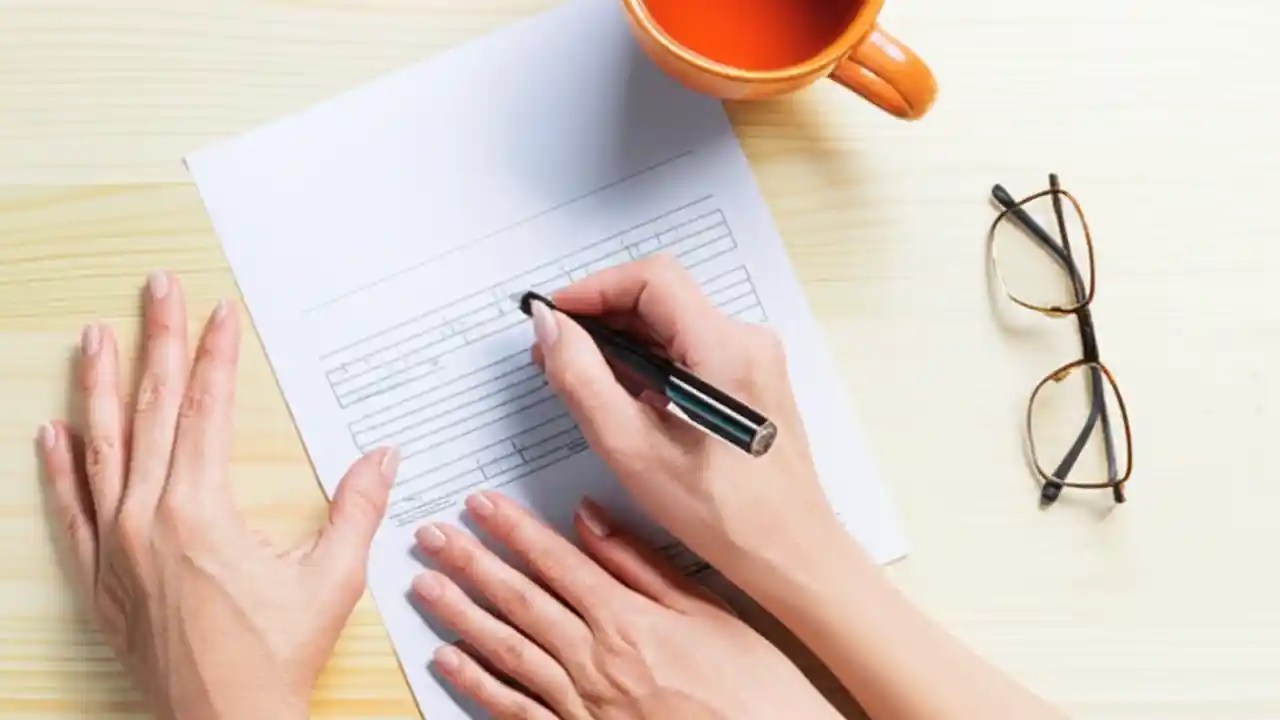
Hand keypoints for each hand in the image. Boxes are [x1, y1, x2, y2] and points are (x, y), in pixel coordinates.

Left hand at [36, 273, 396, 719]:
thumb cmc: (273, 660)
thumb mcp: (331, 581)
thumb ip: (357, 510)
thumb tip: (384, 456)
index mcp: (199, 513)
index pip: (204, 410)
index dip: (214, 356)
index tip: (220, 314)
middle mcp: (145, 520)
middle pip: (150, 410)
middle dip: (155, 342)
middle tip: (157, 290)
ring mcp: (114, 548)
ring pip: (100, 448)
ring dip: (100, 388)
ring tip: (97, 338)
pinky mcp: (99, 578)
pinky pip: (70, 510)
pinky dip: (60, 469)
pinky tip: (53, 432)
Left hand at [412, 491, 840, 719]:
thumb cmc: (752, 687)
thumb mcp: (711, 613)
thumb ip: (644, 566)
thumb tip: (593, 519)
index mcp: (628, 620)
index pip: (556, 562)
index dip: (512, 530)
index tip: (478, 504)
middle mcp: (595, 659)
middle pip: (520, 600)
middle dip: (471, 563)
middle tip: (430, 535)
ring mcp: (582, 704)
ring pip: (508, 651)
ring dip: (461, 615)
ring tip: (424, 585)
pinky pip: (516, 710)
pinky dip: (478, 685)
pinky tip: (447, 663)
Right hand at [531, 256, 844, 578]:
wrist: (789, 553)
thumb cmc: (724, 514)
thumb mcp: (632, 447)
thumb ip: (582, 377)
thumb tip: (551, 327)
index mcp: (724, 347)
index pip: (650, 279)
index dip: (592, 288)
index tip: (553, 315)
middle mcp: (746, 341)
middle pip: (661, 298)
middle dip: (601, 317)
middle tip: (554, 350)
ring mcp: (754, 360)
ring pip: (674, 325)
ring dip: (623, 341)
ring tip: (579, 376)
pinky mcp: (752, 381)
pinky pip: (692, 351)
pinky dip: (651, 362)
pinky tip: (621, 395)